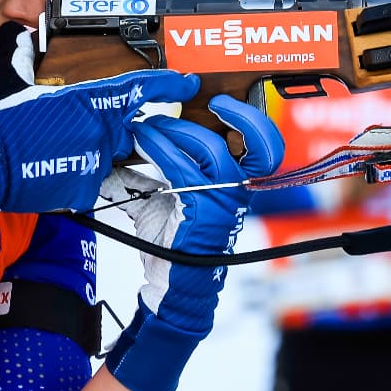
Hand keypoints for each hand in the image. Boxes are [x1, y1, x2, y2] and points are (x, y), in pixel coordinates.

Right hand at [0, 67, 200, 224]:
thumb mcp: (11, 82)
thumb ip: (22, 56)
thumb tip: (19, 32)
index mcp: (88, 99)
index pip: (138, 89)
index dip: (167, 85)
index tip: (187, 84)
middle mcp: (100, 128)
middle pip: (127, 131)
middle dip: (113, 135)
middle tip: (83, 136)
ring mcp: (96, 160)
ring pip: (108, 159)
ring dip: (90, 158)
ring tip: (56, 156)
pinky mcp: (86, 188)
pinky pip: (92, 184)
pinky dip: (76, 179)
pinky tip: (51, 173)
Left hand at [101, 94, 283, 390]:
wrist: (173, 288)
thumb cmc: (174, 247)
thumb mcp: (166, 201)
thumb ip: (153, 173)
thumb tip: (125, 149)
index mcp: (237, 186)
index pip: (265, 148)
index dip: (251, 120)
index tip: (221, 102)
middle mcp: (238, 192)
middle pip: (249, 142)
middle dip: (216, 117)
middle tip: (175, 109)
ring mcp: (224, 201)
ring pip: (212, 149)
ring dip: (176, 131)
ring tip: (148, 127)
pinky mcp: (202, 210)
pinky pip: (184, 169)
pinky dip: (161, 150)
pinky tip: (143, 144)